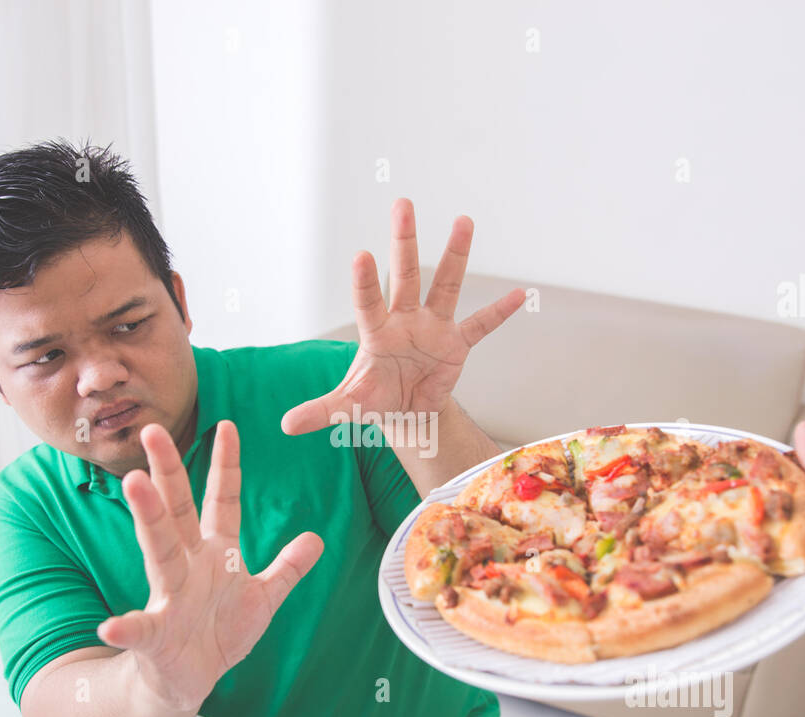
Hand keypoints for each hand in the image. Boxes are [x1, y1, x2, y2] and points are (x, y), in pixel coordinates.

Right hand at [96, 421, 323, 709]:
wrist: (188, 680)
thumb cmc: (220, 632)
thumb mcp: (263, 598)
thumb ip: (287, 568)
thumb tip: (316, 538)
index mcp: (214, 552)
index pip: (220, 500)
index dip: (226, 466)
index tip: (228, 426)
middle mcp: (187, 565)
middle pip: (177, 510)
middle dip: (169, 471)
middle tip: (155, 430)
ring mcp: (167, 597)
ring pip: (157, 551)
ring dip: (147, 518)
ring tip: (134, 483)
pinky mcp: (154, 635)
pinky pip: (138, 629)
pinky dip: (124, 627)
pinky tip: (110, 625)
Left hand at [280, 197, 525, 435]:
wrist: (406, 411)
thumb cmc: (374, 400)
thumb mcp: (346, 407)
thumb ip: (320, 411)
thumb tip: (285, 425)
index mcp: (376, 332)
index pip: (368, 301)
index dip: (365, 281)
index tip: (362, 255)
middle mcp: (404, 320)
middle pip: (405, 275)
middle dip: (404, 242)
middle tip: (403, 204)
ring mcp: (433, 327)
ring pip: (445, 286)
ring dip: (456, 255)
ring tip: (464, 221)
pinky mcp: (457, 344)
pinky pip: (481, 326)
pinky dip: (499, 312)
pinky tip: (519, 294)